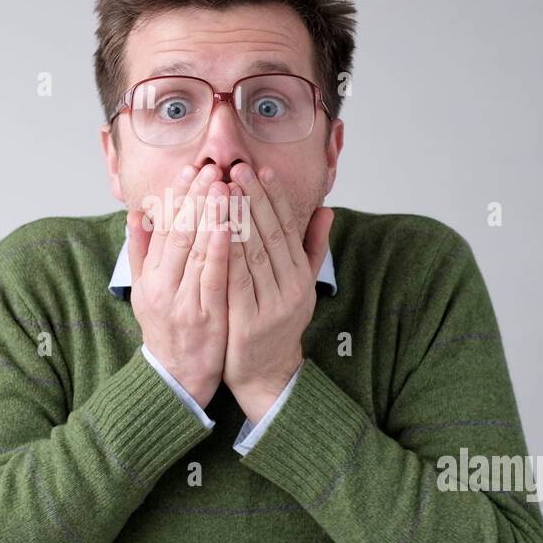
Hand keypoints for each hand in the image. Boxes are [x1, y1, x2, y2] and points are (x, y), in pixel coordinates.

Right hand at [127, 163, 230, 407]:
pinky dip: (220, 248)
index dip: (177, 196)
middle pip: (179, 232)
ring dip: (210, 215)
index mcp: (150, 277)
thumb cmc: (165, 330)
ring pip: (196, 250)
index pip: (163, 228)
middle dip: (196, 197)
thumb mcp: (143, 292)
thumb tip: (137, 213)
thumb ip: (141, 253)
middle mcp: (162, 286)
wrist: (176, 379)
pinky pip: (213, 276)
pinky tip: (230, 225)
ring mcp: (182, 302)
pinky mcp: (204, 316)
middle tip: (210, 167)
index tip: (190, 170)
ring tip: (223, 185)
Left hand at [224, 165, 332, 424]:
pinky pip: (236, 280)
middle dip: (252, 198)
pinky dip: (226, 252)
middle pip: (270, 235)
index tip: (260, 169)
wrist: (266, 375)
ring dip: (237, 218)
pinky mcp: (250, 321)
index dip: (274, 197)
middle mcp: (291, 288)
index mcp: (301, 276)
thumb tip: (327, 209)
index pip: (287, 228)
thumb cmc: (277, 324)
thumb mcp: (301, 285)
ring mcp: (272, 306)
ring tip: (223, 189)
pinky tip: (215, 230)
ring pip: (253, 253)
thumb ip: (313, 247)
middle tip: (237, 168)